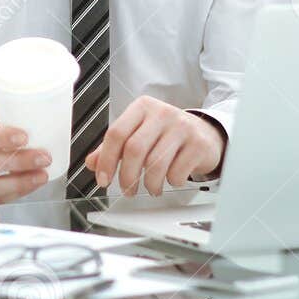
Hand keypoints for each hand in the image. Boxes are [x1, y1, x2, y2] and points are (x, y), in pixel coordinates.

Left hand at [83, 96, 224, 196]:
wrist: (206, 132)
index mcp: (142, 107)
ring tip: (150, 188)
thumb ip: (114, 147)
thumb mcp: (139, 133)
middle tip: (127, 190)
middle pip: (134, 149)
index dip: (107, 160)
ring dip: (150, 184)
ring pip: (156, 164)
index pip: (116, 133)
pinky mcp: (198, 144)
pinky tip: (171, 179)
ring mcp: (182, 127)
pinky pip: (177, 172)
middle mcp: (162, 113)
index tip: (103, 179)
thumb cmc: (167, 134)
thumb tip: (92, 163)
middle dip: (127, 176)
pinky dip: (171, 182)